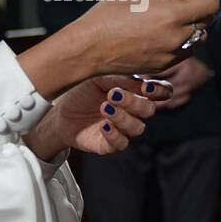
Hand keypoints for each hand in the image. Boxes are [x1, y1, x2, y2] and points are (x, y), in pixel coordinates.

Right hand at [18, 0, 218, 100]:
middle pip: (207, 20)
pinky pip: (185, 51)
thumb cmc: (109, 13)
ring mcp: (171, 55)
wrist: (88, 48)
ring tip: (171, 15)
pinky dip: (183, 39)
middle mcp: (176, 38)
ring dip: (193, 24)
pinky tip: (162, 31)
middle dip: (201, 6)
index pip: (211, 4)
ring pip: (199, 37)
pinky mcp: (164, 66)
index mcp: (171, 15)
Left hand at [25, 74, 173, 158]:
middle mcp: (133, 111)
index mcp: (135, 91)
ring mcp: (123, 129)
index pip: (160, 92)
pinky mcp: (110, 144)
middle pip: (149, 110)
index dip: (161, 91)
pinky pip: (121, 143)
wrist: (59, 111)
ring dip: (123, 117)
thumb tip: (139, 81)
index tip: (147, 87)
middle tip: (114, 95)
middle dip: (134, 102)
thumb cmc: (81, 91)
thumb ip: (119, 78)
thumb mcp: (98, 77)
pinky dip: (114, 134)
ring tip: (104, 108)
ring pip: (137, 128)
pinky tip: (104, 125)